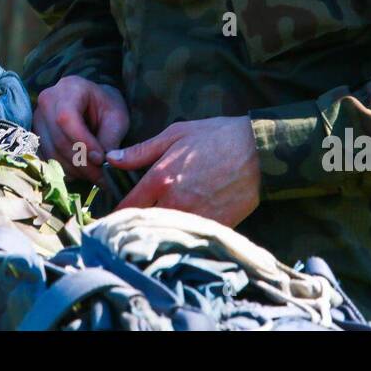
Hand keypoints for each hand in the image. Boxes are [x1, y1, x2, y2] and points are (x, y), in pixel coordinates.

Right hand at [34, 75, 129, 184]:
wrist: (94, 104)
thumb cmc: (107, 108)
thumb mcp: (117, 118)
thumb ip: (111, 138)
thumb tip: (104, 163)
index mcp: (69, 88)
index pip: (67, 118)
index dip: (83, 142)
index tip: (101, 159)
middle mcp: (47, 101)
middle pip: (59, 138)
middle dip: (82, 162)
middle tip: (102, 176)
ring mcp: (38, 118)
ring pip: (52, 152)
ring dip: (75, 169)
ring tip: (95, 175)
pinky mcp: (36, 135)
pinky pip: (47, 158)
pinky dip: (65, 170)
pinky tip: (82, 172)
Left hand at [108, 116, 261, 228]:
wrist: (259, 152)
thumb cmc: (216, 137)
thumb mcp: (175, 134)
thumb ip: (141, 150)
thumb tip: (111, 159)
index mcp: (160, 179)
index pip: (127, 206)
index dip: (116, 212)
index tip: (113, 215)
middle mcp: (174, 202)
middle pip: (144, 224)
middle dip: (137, 222)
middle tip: (133, 220)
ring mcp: (195, 217)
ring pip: (166, 232)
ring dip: (159, 229)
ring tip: (158, 224)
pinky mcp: (214, 227)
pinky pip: (191, 235)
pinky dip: (184, 233)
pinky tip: (183, 225)